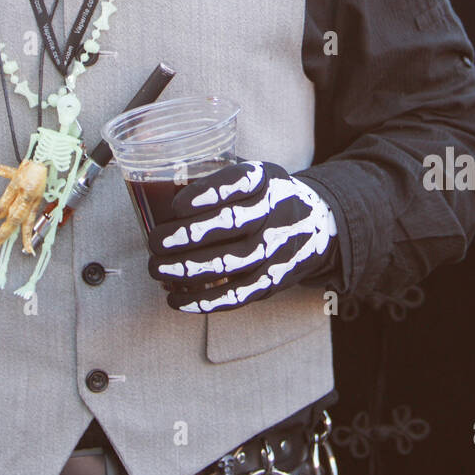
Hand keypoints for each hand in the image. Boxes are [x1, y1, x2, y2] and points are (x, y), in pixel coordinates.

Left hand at [148, 160, 336, 312]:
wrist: (320, 224)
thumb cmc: (267, 196)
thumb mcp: (255, 173)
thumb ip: (218, 178)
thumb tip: (161, 189)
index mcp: (267, 179)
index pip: (239, 183)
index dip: (207, 194)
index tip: (176, 205)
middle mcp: (277, 211)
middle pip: (232, 225)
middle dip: (188, 236)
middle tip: (154, 241)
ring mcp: (278, 248)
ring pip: (232, 262)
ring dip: (189, 269)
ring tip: (157, 268)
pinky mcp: (275, 280)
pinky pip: (240, 294)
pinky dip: (206, 300)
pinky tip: (176, 299)